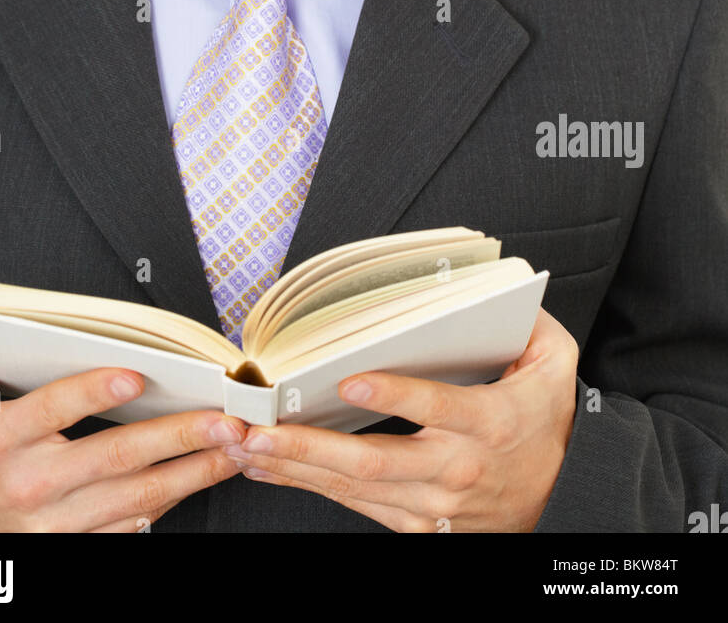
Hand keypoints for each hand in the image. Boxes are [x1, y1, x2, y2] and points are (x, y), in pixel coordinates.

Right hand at [0, 324, 246, 531]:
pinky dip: (170, 501)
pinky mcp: (67, 545)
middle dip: (176, 435)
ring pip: (133, 498)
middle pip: (113, 457)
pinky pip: (129, 526)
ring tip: (232, 447)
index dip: (94, 392)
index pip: (51, 410)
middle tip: (223, 418)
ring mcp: (49, 524)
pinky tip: (201, 475)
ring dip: (190, 472)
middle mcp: (26, 485)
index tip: (138, 374)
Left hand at [224, 308, 577, 531]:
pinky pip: (357, 506)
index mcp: (488, 424)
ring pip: (356, 489)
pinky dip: (310, 486)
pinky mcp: (419, 525)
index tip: (350, 379)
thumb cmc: (547, 422)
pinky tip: (272, 466)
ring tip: (247, 447)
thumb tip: (502, 287)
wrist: (565, 496)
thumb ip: (530, 322)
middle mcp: (457, 470)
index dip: (393, 395)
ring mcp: (435, 505)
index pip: (436, 408)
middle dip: (310, 447)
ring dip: (295, 467)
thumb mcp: (554, 364)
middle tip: (261, 431)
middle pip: (375, 461)